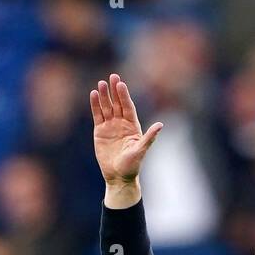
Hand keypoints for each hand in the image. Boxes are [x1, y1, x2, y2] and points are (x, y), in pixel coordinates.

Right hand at [90, 73, 162, 195]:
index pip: (128, 107)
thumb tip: (160, 125)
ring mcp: (110, 126)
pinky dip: (95, 105)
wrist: (118, 177)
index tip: (121, 84)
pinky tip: (94, 94)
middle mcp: (121, 123)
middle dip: (115, 91)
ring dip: (104, 96)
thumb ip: (149, 137)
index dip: (124, 96)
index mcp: (132, 126)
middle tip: (113, 77)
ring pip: (107, 107)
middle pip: (117, 103)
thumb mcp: (141, 151)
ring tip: (101, 83)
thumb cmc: (132, 166)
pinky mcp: (100, 131)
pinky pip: (97, 115)